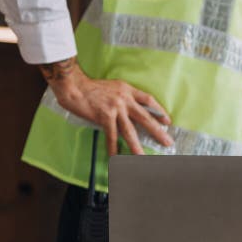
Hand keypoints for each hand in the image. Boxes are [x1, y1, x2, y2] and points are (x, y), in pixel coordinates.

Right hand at [40, 56, 172, 155]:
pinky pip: (111, 135)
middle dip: (157, 131)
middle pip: (145, 117)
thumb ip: (123, 97)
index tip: (167, 121)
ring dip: (136, 145)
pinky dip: (113, 146)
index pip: (149, 100)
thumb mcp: (113, 87)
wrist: (74, 85)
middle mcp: (125, 99)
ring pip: (130, 130)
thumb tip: (130, 112)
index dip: (159, 111)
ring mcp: (115, 108)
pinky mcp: (104, 116)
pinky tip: (116, 156)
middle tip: (167, 142)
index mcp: (128, 90)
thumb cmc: (91, 87)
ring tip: (143, 156)